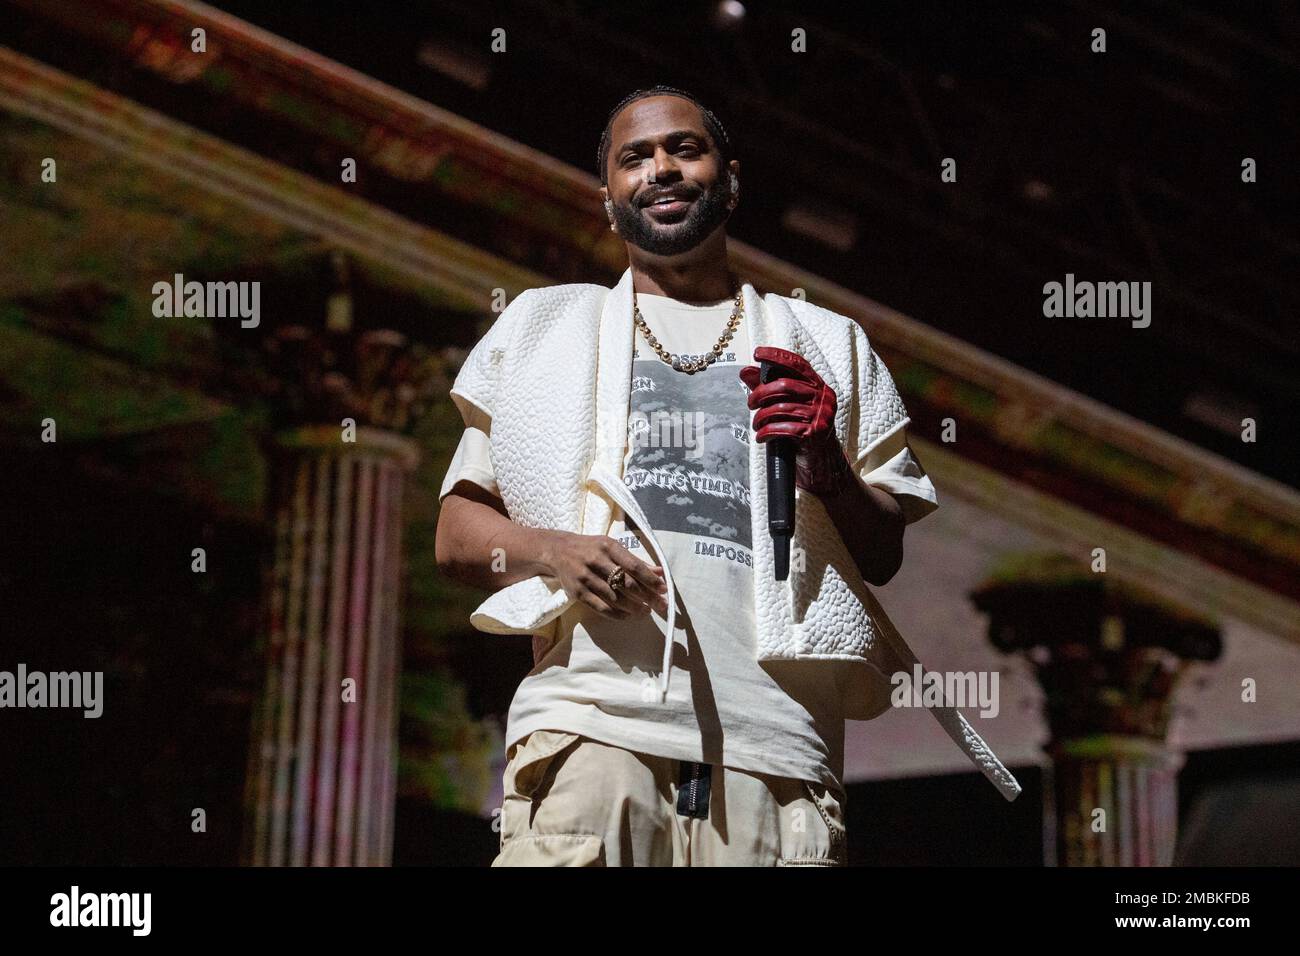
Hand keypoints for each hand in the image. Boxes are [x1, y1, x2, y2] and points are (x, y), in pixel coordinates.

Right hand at [540, 531, 668, 619]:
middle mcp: (597, 561)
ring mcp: (585, 577)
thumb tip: (660, 572)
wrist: (557, 551)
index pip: (634, 566)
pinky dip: (617, 614)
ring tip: (646, 612)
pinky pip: (600, 607)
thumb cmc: (591, 549)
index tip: (663, 590)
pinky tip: (628, 616)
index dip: (650, 580)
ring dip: (633, 607)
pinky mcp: (577, 592)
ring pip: (614, 597)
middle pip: (626, 583)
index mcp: (609, 547)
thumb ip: (636, 561)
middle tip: (661, 606)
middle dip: (647, 597)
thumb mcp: (613, 548)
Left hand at [738, 346, 853, 496]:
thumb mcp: (788, 409)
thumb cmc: (804, 434)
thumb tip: (745, 372)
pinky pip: (782, 428)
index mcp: (818, 387)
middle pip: (783, 386)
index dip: (777, 357)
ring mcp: (821, 416)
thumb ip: (768, 388)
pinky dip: (766, 432)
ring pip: (780, 408)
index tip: (758, 354)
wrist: (823, 466)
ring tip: (757, 425)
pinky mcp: (814, 434)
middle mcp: (823, 398)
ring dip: (761, 417)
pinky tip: (762, 437)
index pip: (798, 364)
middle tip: (750, 403)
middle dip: (760, 393)